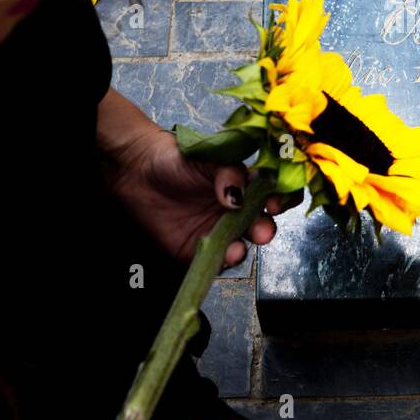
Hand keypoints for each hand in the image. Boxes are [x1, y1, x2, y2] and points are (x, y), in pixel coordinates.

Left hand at [107, 127, 291, 267]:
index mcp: (245, 186)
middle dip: (265, 229)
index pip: (275, 194)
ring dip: (245, 248)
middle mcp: (236, 211)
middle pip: (262, 224)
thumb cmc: (176, 159)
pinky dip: (223, 261)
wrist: (137, 170)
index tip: (275, 202)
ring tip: (238, 247)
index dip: (282, 199)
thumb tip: (238, 196)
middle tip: (261, 230)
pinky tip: (224, 254)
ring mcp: (218, 232)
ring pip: (241, 246)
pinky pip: (216, 261)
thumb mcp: (207, 158)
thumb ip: (228, 173)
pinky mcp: (196, 250)